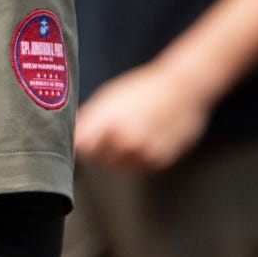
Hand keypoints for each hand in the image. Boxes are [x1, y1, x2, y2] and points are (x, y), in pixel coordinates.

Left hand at [73, 60, 212, 171]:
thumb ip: (89, 120)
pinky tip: (147, 137)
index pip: (83, 149)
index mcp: (108, 124)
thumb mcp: (109, 97)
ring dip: (119, 156)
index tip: (85, 138)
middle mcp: (125, 142)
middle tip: (111, 133)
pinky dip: (139, 157)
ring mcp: (143, 153)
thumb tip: (74, 138)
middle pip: (99, 160)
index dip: (83, 143)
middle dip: (99, 150)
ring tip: (132, 132)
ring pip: (119, 166)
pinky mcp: (158, 161)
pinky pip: (139, 167)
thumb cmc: (143, 90)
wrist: (183, 89)